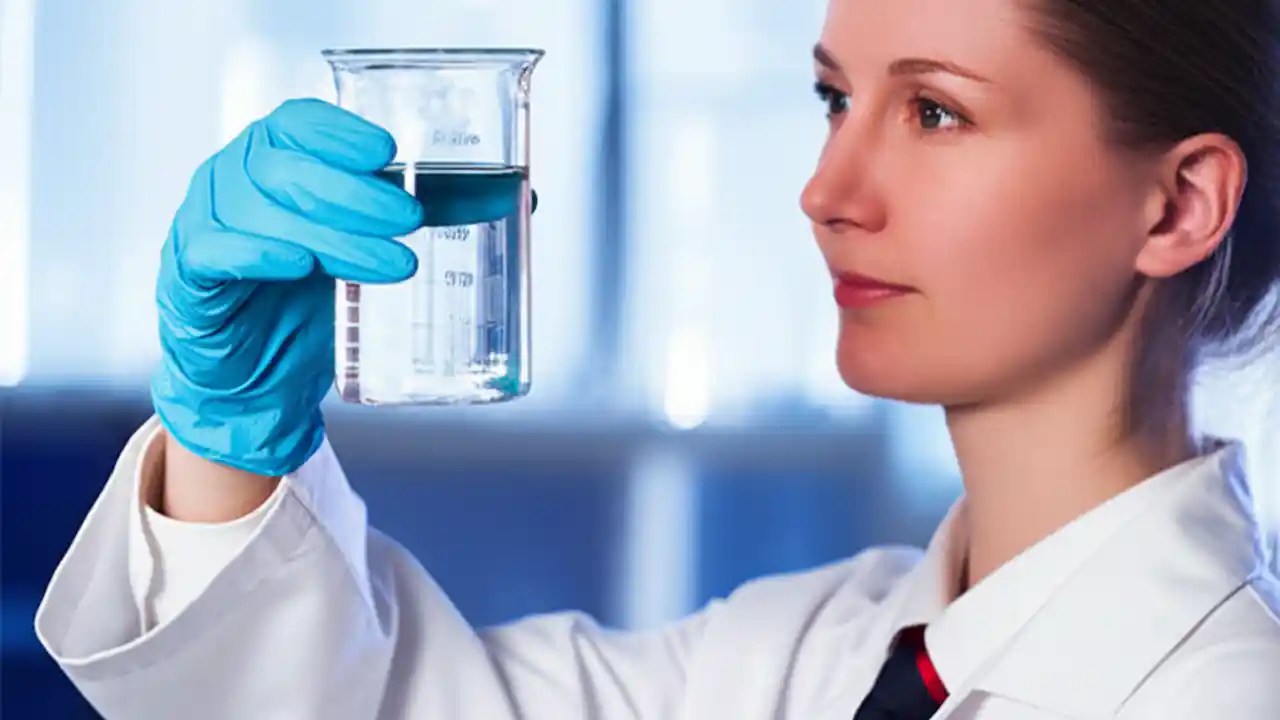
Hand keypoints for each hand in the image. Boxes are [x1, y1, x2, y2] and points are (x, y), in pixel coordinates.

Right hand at [151, 98, 421, 475]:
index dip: (341, 133)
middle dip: (355, 193)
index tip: (389, 151)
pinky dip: (256, 254)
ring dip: (331, 234)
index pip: (298, 124)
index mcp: (272, 160)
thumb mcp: (369, 248)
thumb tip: (519, 200)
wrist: (254, 375)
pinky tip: (298, 265)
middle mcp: (233, 182)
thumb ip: (429, 216)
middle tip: (411, 220)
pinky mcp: (189, 278)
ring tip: (392, 263)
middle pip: (286, 168)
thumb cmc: (310, 298)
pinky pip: (213, 253)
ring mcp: (207, 226)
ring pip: (261, 212)